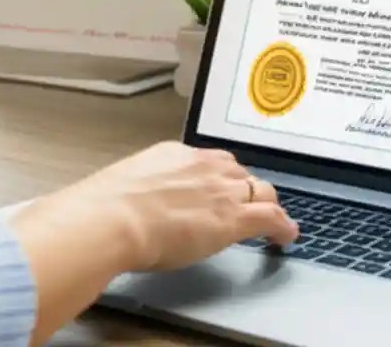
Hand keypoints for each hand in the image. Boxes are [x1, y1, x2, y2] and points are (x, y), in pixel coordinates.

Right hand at [36, 141, 297, 272]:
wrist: (111, 219)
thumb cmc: (104, 209)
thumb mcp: (119, 188)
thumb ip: (131, 192)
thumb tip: (117, 206)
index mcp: (174, 155)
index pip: (207, 161)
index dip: (216, 176)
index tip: (216, 186)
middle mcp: (203, 166)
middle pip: (238, 172)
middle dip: (244, 187)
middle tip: (244, 203)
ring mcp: (222, 190)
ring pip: (261, 190)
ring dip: (266, 204)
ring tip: (272, 219)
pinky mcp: (234, 216)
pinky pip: (271, 217)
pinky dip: (283, 227)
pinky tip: (286, 236)